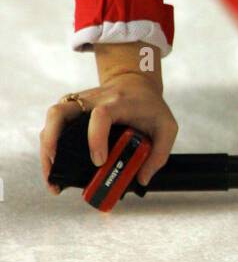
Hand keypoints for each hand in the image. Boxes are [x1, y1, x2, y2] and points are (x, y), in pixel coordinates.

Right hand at [40, 71, 177, 193]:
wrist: (137, 82)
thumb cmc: (151, 106)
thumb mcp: (167, 127)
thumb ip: (159, 154)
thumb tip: (141, 179)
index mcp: (119, 103)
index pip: (101, 115)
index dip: (96, 138)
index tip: (99, 161)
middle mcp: (94, 99)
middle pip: (61, 111)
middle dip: (53, 141)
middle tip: (55, 168)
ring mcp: (80, 103)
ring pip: (53, 117)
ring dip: (46, 146)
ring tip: (50, 174)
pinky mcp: (73, 108)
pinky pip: (55, 123)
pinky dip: (50, 143)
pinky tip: (53, 164)